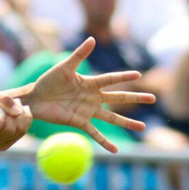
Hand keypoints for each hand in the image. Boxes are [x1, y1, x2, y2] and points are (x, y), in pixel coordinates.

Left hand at [25, 37, 156, 152]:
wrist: (35, 98)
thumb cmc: (48, 81)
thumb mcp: (64, 67)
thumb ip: (79, 55)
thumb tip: (93, 39)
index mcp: (90, 83)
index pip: (111, 79)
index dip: (124, 77)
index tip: (138, 75)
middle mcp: (92, 97)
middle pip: (118, 98)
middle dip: (135, 98)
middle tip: (153, 98)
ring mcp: (88, 111)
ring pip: (112, 118)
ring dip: (127, 123)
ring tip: (142, 127)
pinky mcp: (79, 122)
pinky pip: (95, 133)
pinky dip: (105, 142)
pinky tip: (115, 151)